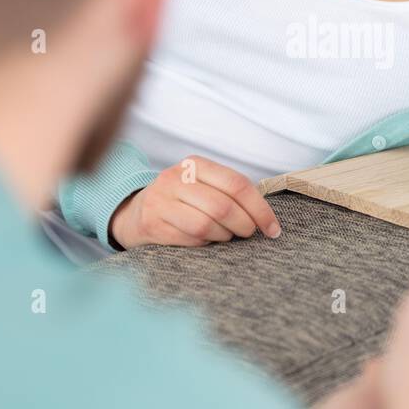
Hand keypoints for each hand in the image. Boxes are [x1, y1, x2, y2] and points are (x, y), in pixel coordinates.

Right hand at [109, 155, 280, 248]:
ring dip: (224, 236)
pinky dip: (205, 244)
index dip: (260, 210)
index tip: (273, 229)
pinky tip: (205, 241)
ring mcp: (161, 200)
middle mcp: (176, 178)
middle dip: (244, 226)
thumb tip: (267, 218)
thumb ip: (230, 193)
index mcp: (195, 164)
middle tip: (249, 233)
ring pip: (207, 225)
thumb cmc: (182, 200)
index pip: (238, 185)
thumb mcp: (203, 185)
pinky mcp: (153, 223)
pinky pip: (191, 240)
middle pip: (224, 207)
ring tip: (225, 236)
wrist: (135, 212)